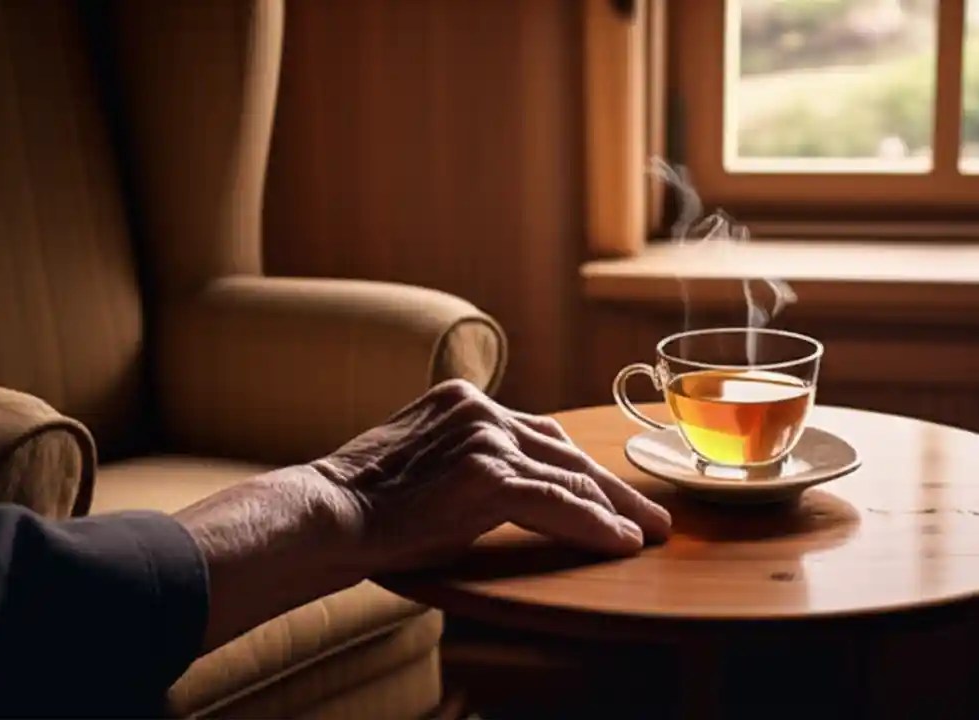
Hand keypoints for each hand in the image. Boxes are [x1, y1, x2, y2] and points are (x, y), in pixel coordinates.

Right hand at [312, 379, 672, 572]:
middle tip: (650, 513)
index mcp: (465, 402)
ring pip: (569, 477)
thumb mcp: (421, 460)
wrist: (327, 513)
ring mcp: (486, 440)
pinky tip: (622, 543)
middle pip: (564, 451)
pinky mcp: (488, 477)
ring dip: (615, 509)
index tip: (609, 488)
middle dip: (611, 487)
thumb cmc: (365, 501)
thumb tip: (507, 485)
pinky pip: (558, 504)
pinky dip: (594, 526)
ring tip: (648, 532)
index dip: (580, 467)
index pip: (540, 433)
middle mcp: (482, 411)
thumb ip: (464, 458)